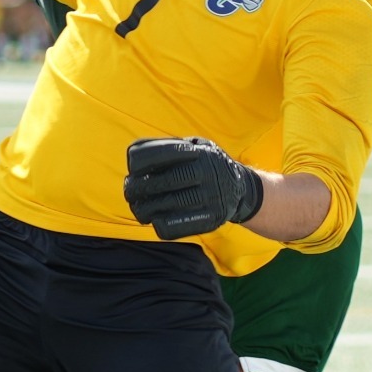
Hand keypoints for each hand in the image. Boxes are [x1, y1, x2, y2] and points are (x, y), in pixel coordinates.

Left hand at [124, 137, 264, 239]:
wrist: (241, 189)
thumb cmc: (207, 165)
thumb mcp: (196, 146)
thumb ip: (169, 147)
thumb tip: (136, 156)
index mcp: (199, 152)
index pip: (161, 154)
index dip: (140, 161)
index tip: (133, 168)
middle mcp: (206, 172)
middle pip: (163, 181)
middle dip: (138, 188)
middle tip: (130, 191)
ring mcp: (211, 196)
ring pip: (168, 204)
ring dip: (145, 208)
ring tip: (139, 208)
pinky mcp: (212, 218)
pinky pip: (180, 225)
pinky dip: (162, 224)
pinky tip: (155, 220)